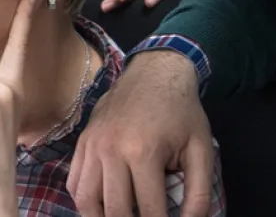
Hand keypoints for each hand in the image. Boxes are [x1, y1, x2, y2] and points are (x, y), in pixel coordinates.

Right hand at [68, 51, 214, 216]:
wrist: (154, 73)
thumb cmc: (181, 113)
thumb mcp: (201, 151)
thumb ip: (198, 193)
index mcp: (143, 153)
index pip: (150, 211)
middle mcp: (111, 151)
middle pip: (115, 211)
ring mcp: (92, 146)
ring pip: (86, 200)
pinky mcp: (82, 142)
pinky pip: (74, 181)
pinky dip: (84, 202)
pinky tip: (101, 208)